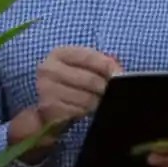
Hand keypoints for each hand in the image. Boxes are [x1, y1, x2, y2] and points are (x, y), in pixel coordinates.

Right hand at [9, 46, 120, 161]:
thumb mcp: (81, 68)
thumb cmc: (70, 83)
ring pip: (87, 98)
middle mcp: (49, 69)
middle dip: (106, 88)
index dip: (108, 66)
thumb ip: (100, 63)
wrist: (47, 106)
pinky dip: (87, 112)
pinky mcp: (49, 108)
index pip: (89, 57)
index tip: (120, 75)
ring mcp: (47, 89)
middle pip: (91, 80)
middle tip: (115, 94)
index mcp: (58, 54)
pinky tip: (87, 111)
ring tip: (101, 103)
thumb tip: (119, 71)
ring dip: (98, 103)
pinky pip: (78, 111)